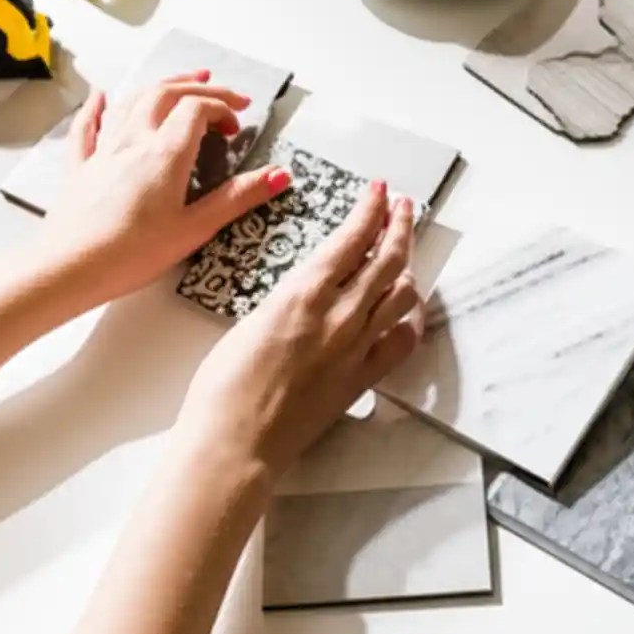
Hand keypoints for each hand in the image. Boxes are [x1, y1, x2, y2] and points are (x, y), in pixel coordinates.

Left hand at [32, 70, 291, 307]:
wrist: (70, 267)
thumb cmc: (133, 253)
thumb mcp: (195, 228)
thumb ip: (237, 198)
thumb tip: (280, 175)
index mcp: (165, 154)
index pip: (197, 109)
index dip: (222, 106)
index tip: (240, 122)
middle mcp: (134, 141)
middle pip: (166, 94)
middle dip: (197, 86)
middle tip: (221, 91)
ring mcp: (104, 151)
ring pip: (132, 101)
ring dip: (159, 85)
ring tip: (180, 80)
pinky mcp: (81, 167)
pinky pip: (88, 126)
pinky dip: (99, 105)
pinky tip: (100, 95)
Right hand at [175, 181, 423, 478]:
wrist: (237, 442)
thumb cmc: (225, 386)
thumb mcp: (252, 319)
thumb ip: (289, 298)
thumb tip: (309, 289)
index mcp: (304, 293)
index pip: (352, 238)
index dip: (371, 210)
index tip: (380, 192)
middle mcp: (339, 316)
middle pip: (388, 259)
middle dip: (399, 225)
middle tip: (404, 207)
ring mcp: (357, 348)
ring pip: (403, 295)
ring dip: (408, 266)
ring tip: (404, 252)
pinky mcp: (362, 379)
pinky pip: (402, 340)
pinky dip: (409, 319)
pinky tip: (405, 311)